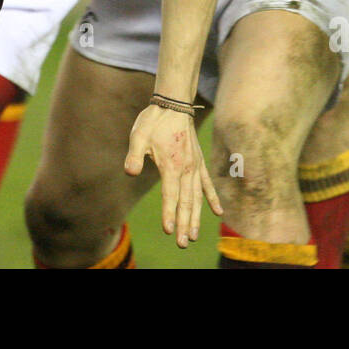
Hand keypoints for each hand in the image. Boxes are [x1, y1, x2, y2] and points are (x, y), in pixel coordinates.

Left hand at [124, 104, 221, 247]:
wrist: (173, 105)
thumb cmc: (153, 122)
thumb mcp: (139, 136)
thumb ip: (134, 155)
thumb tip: (130, 172)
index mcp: (172, 165)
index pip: (171, 195)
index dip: (169, 214)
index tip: (169, 231)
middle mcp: (186, 169)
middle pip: (186, 201)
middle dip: (183, 223)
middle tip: (182, 243)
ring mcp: (195, 167)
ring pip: (197, 197)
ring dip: (195, 217)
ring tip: (193, 236)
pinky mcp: (198, 163)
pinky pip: (207, 184)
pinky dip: (212, 199)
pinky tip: (218, 213)